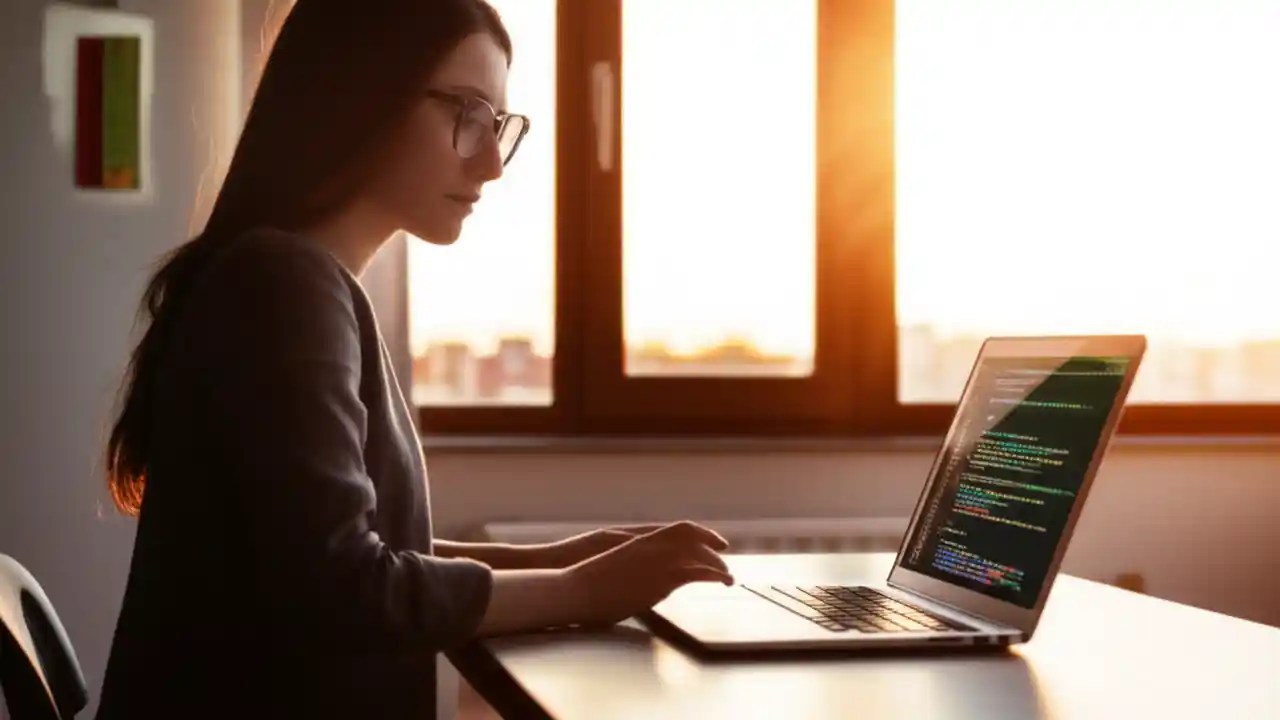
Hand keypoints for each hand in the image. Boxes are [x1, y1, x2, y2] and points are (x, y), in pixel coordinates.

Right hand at [563, 521, 733, 627]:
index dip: (698, 533)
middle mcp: (647, 545)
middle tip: (725, 553)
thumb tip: (642, 567)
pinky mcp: (653, 582)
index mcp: (637, 540)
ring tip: (728, 574)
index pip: (677, 530)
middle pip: (689, 538)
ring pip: (693, 555)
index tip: (713, 540)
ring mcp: (651, 562)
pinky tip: (718, 580)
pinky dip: (706, 575)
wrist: (567, 583)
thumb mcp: (609, 559)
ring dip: (714, 563)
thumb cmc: (581, 575)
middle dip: (709, 544)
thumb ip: (630, 559)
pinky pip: (688, 575)